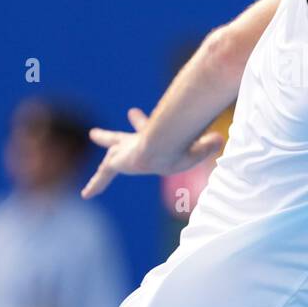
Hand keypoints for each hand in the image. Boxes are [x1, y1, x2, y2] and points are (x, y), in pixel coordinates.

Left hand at [81, 107, 224, 197]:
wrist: (161, 145)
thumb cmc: (180, 147)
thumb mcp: (197, 149)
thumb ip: (207, 145)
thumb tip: (221, 140)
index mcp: (152, 139)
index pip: (144, 129)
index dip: (140, 122)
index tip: (132, 111)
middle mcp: (136, 142)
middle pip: (120, 139)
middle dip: (108, 137)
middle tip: (94, 133)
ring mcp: (125, 151)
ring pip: (109, 155)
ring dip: (99, 151)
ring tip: (87, 148)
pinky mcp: (117, 162)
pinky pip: (102, 176)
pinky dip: (95, 185)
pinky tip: (86, 195)